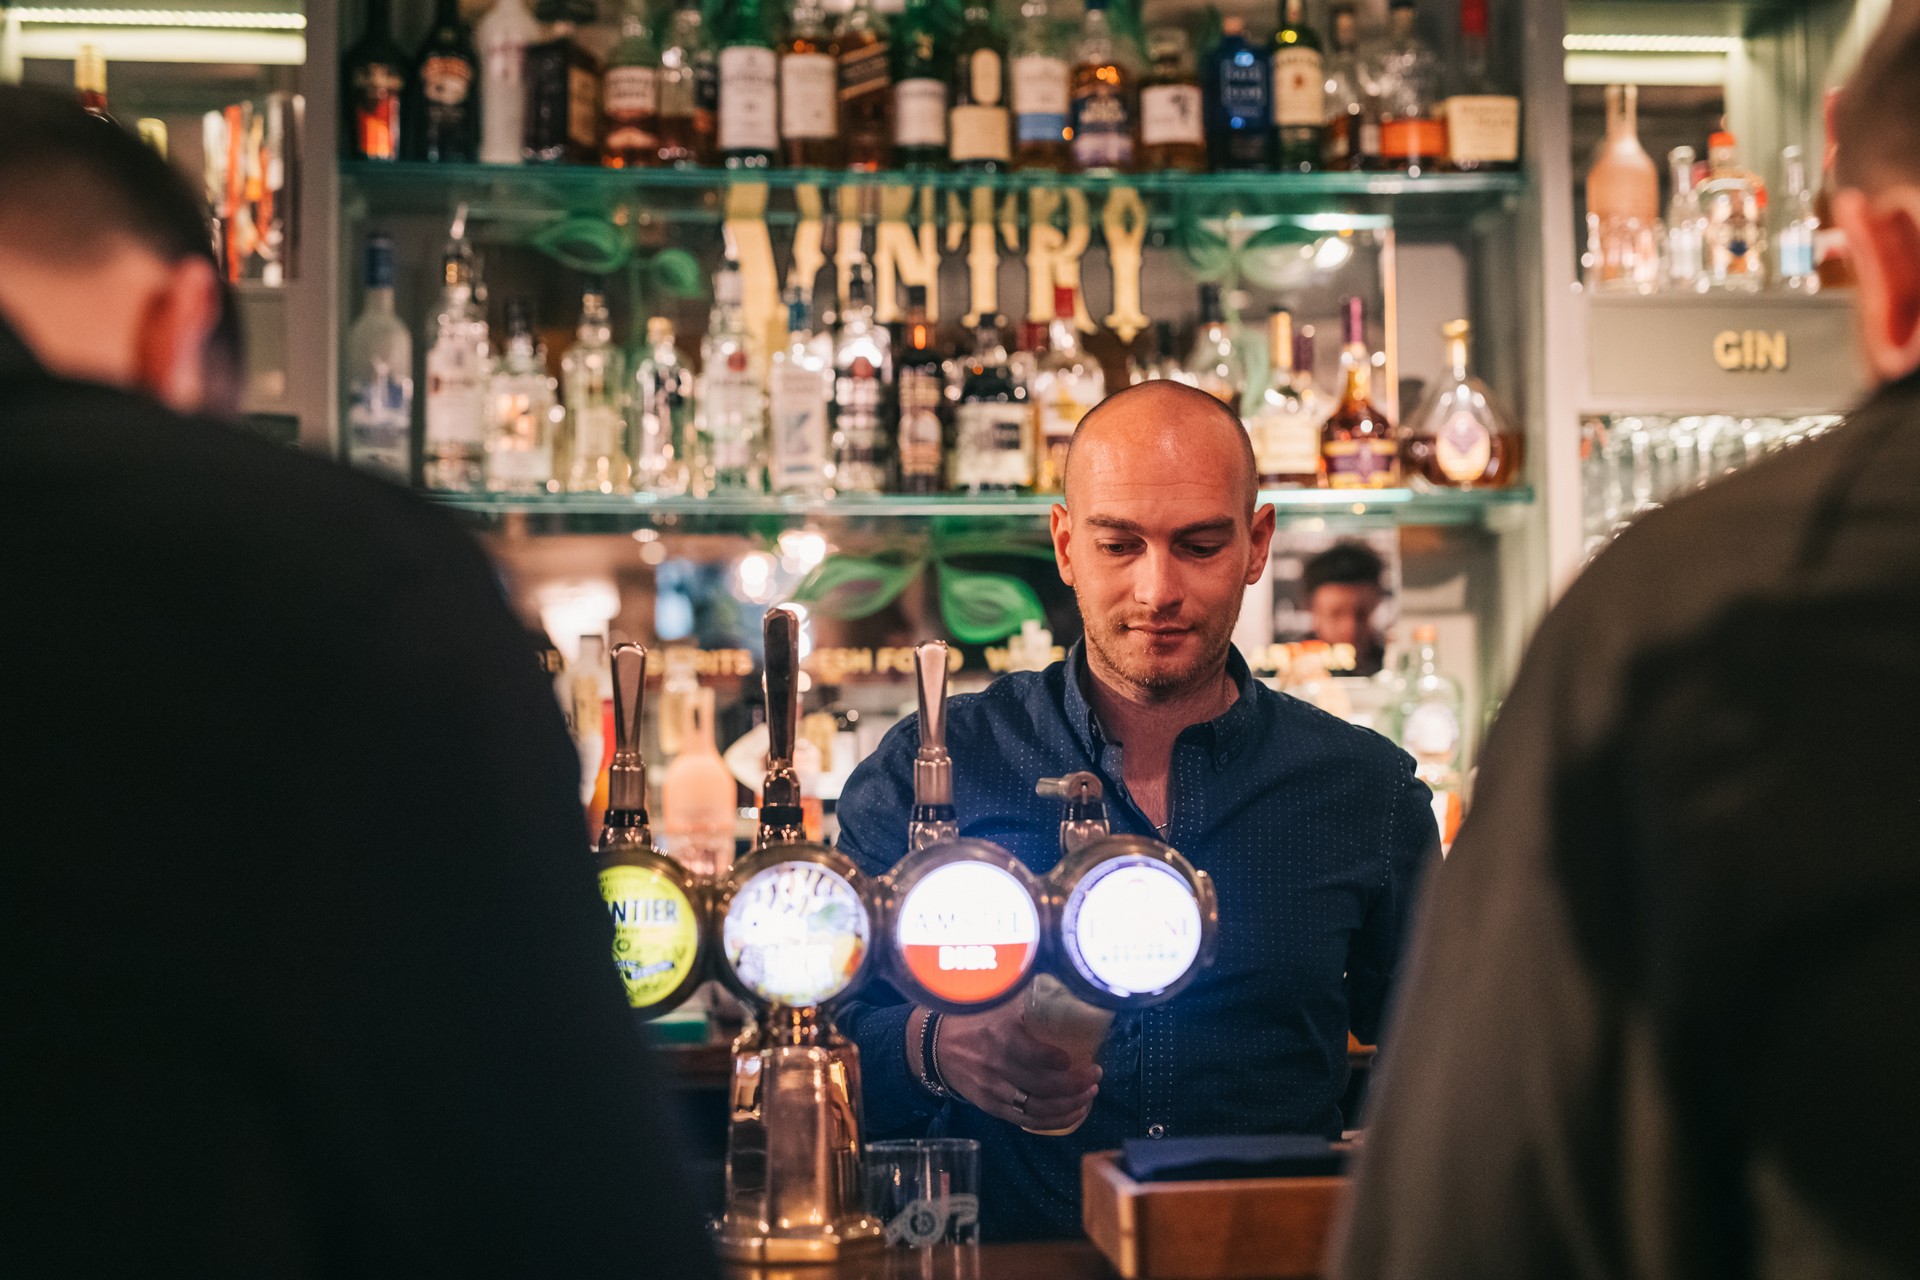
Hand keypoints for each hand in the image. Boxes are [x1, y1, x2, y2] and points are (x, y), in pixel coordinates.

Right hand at [934, 1000, 1101, 1130]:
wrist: (936, 1047)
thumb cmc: (974, 1021)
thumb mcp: (998, 1003)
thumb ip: (1029, 1000)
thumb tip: (1067, 987)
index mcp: (1001, 1037)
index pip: (1036, 1056)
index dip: (1063, 1062)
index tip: (1081, 1058)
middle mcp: (998, 1067)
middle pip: (1044, 1086)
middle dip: (1077, 1084)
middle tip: (1095, 1075)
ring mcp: (995, 1091)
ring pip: (1040, 1108)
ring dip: (1071, 1105)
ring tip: (1090, 1095)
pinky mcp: (993, 1107)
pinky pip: (1029, 1121)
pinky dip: (1056, 1121)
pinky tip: (1074, 1113)